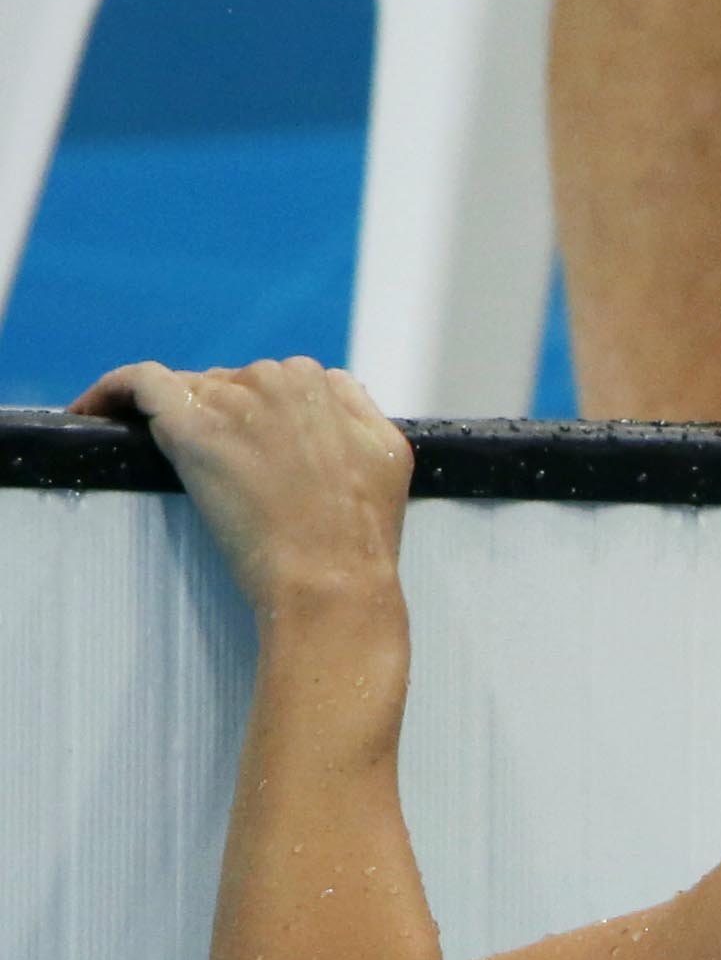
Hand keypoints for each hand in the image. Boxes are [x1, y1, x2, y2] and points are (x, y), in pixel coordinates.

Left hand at [71, 359, 411, 613]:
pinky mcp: (190, 424)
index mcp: (325, 386)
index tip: (253, 449)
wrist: (332, 578)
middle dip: (228, 417)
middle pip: (234, 382)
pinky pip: (138, 384)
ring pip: (191, 388)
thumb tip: (327, 390)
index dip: (266, 417)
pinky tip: (89, 411)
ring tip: (171, 460)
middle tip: (225, 472)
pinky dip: (111, 390)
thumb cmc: (361, 535)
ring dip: (181, 416)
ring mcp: (234, 400)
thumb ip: (357, 409)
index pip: (281, 382)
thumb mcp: (390, 454)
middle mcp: (281, 381)